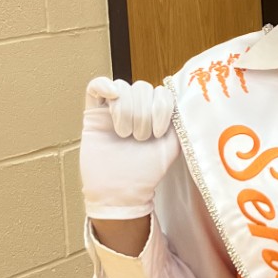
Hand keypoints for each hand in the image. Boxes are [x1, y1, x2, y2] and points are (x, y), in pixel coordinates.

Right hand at [80, 77, 177, 219]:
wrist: (119, 192)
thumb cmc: (145, 173)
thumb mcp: (171, 147)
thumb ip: (179, 124)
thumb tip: (184, 101)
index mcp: (154, 114)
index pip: (162, 92)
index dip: (161, 108)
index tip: (158, 133)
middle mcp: (135, 108)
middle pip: (142, 88)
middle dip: (143, 115)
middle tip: (139, 139)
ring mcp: (113, 109)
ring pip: (122, 88)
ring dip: (126, 111)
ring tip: (125, 135)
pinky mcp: (93, 113)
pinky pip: (95, 86)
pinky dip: (104, 85)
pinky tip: (112, 95)